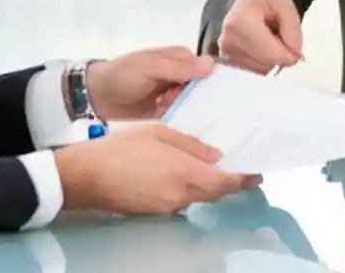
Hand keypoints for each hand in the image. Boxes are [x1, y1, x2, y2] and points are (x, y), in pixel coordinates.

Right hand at [54, 124, 261, 215]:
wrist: (85, 177)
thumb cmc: (120, 148)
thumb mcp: (158, 133)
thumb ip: (190, 144)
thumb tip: (217, 155)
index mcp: (184, 174)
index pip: (225, 182)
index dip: (244, 178)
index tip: (258, 173)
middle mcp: (180, 195)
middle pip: (214, 192)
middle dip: (229, 182)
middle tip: (240, 169)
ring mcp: (166, 206)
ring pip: (197, 196)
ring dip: (208, 185)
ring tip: (211, 167)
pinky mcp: (153, 211)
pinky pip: (180, 199)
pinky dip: (188, 188)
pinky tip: (182, 173)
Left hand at [87, 46, 212, 120]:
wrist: (97, 95)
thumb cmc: (123, 75)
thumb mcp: (150, 68)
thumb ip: (179, 67)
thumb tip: (211, 63)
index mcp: (179, 58)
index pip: (205, 68)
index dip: (205, 81)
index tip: (193, 91)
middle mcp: (180, 74)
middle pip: (201, 88)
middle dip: (190, 97)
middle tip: (169, 99)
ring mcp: (173, 92)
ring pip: (192, 102)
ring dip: (180, 106)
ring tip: (160, 106)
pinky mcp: (166, 108)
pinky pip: (181, 113)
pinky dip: (175, 115)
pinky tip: (162, 114)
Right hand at [217, 0, 302, 73]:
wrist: (242, 2)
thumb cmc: (263, 1)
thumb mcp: (285, 4)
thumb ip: (293, 30)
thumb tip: (294, 56)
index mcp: (241, 21)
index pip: (274, 54)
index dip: (291, 53)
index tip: (293, 42)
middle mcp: (229, 41)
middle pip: (269, 64)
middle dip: (281, 55)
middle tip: (279, 36)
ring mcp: (225, 54)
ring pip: (263, 71)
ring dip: (272, 59)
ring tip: (268, 39)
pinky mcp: (227, 63)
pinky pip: (255, 72)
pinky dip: (263, 63)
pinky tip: (260, 47)